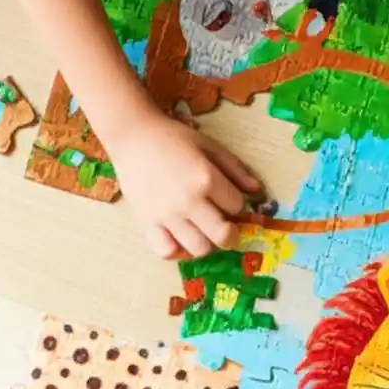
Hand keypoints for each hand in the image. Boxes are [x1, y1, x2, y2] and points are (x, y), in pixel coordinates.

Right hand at [107, 112, 259, 258]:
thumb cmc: (172, 138)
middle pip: (223, 236)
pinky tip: (181, 239)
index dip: (236, 204)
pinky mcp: (148, 224)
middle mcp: (188, 201)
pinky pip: (167, 252)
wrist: (132, 136)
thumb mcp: (208, 146)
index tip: (227, 199)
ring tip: (203, 232)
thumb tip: (256, 190)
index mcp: (206, 179)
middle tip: (227, 228)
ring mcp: (167, 216)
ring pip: (199, 249)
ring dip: (207, 243)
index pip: (236, 206)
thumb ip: (234, 169)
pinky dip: (178, 251)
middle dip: (231, 234)